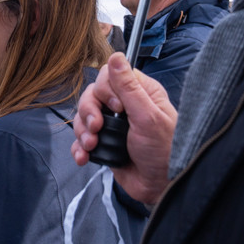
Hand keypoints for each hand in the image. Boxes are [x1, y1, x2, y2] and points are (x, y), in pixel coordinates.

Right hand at [72, 53, 176, 204]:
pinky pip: (82, 140)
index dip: (105, 91)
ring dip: (82, 132)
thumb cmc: (165, 151)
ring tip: (92, 146)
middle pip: (91, 96)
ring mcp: (113, 125)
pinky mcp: (105, 143)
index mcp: (140, 92)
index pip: (108, 76)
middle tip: (97, 128)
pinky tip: (84, 157)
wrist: (161, 187)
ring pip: (83, 117)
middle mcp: (125, 106)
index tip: (116, 108)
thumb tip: (116, 56)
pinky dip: (79, 147)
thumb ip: (129, 87)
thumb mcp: (147, 117)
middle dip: (88, 113)